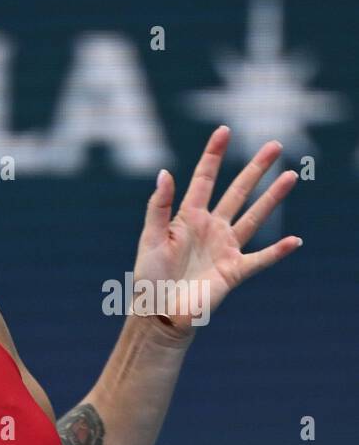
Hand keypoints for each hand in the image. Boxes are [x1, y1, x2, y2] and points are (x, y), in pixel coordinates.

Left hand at [132, 126, 301, 340]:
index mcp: (188, 218)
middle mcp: (211, 229)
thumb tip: (164, 173)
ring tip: (291, 176)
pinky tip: (294, 240)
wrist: (159, 313)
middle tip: (275, 145)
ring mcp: (225, 248)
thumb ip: (158, 207)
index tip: (224, 130)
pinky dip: (277, 251)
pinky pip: (261, 258)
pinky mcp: (235, 271)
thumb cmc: (149, 277)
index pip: (204, 180)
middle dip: (255, 169)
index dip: (213, 155)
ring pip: (254, 217)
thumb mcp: (150, 238)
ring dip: (273, 198)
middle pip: (237, 192)